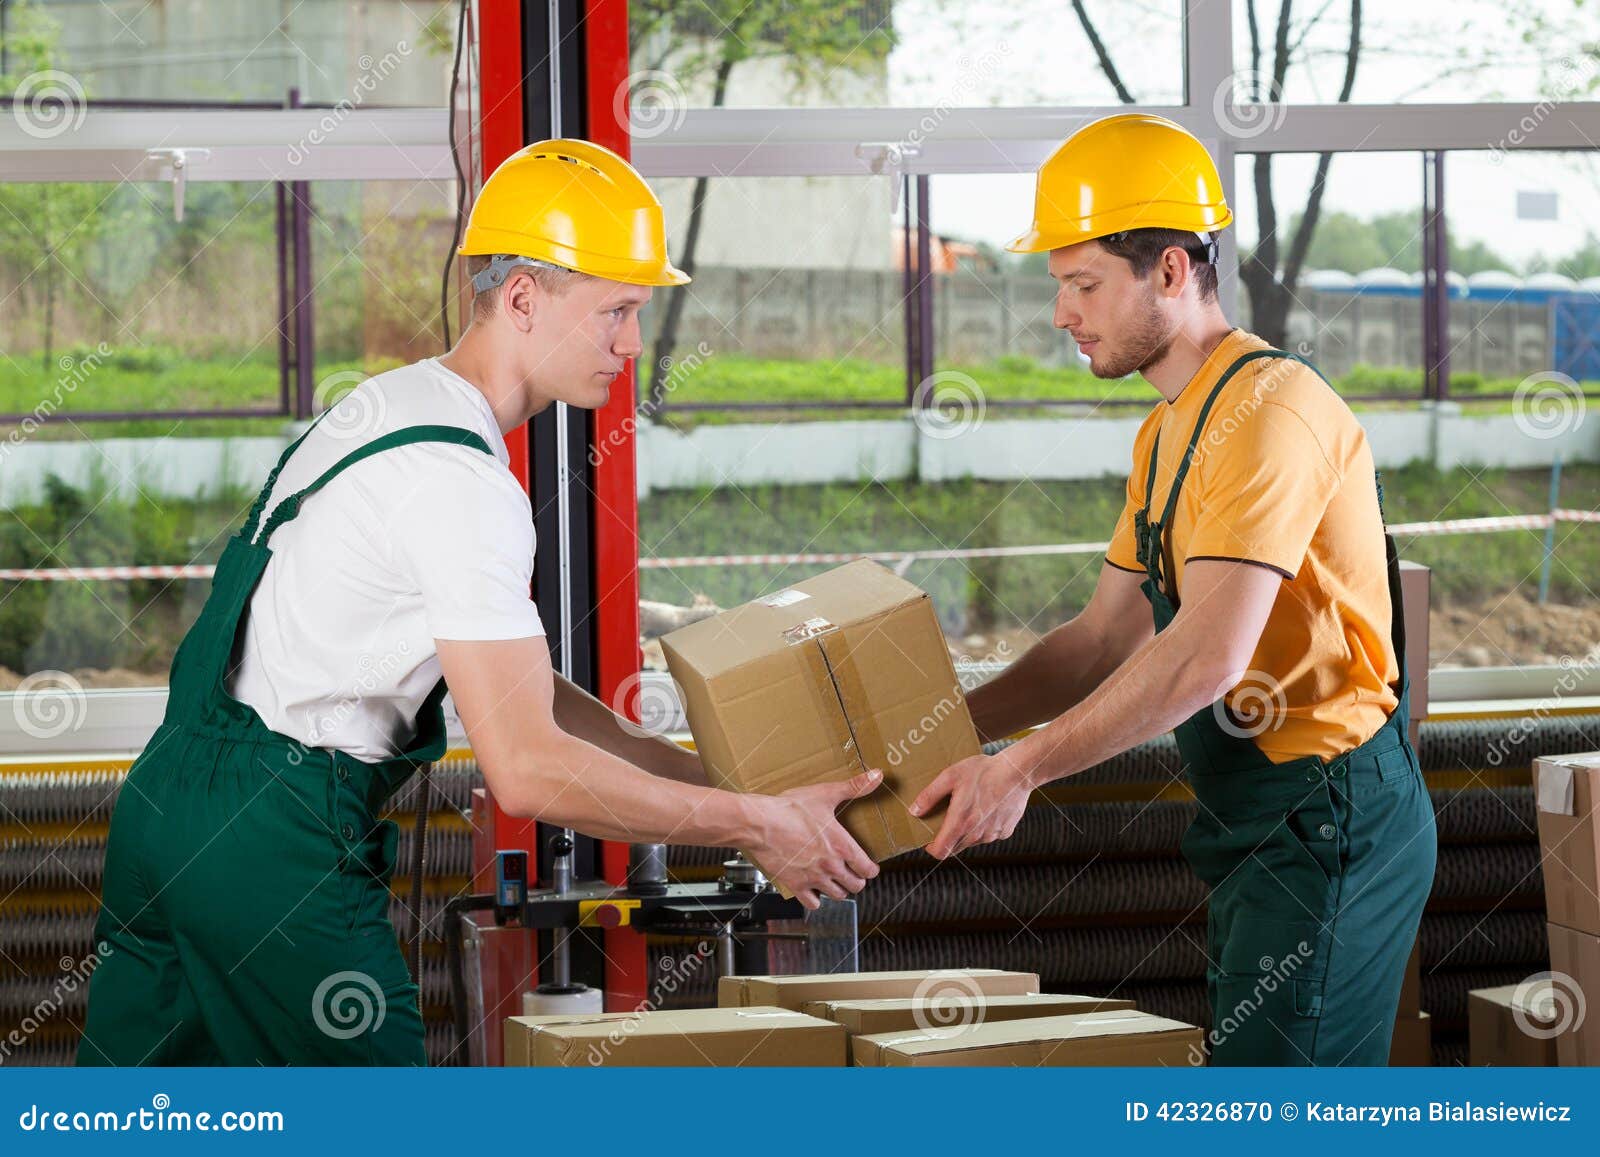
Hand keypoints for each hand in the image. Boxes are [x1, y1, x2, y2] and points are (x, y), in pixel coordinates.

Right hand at [744, 768, 883, 909]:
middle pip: (855, 886)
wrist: (760, 823)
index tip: (868, 867)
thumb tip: (877, 775)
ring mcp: (814, 878)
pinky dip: (815, 899)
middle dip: (856, 880)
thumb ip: (854, 787)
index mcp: (842, 846)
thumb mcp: (825, 794)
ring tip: (835, 880)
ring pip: (837, 895)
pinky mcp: (796, 885)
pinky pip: (812, 903)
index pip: (868, 869)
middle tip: (852, 873)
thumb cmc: (791, 809)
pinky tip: (813, 889)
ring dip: (839, 889)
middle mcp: (831, 866)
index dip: (870, 869)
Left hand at [910, 751, 1031, 859]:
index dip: (930, 848)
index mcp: (961, 823)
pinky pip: (987, 835)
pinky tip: (985, 807)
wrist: (1018, 771)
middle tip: (946, 817)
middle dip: (946, 838)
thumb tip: (914, 811)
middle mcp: (976, 835)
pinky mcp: (1004, 832)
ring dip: (965, 831)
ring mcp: (992, 835)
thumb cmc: (983, 771)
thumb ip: (930, 795)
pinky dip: (982, 827)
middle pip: (954, 848)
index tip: (928, 837)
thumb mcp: (950, 776)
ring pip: (971, 841)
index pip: (940, 852)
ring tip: (968, 808)